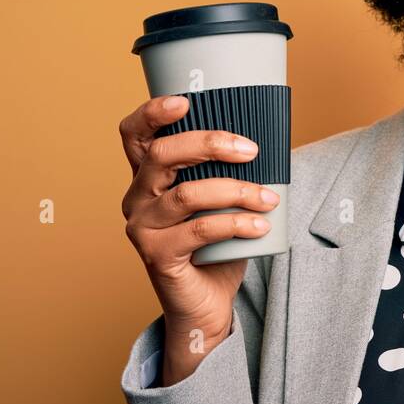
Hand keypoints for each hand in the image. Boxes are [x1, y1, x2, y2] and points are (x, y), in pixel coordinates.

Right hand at [119, 94, 276, 382]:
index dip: (153, 112)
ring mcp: (142, 228)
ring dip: (236, 191)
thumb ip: (227, 171)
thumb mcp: (220, 200)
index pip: (134, 135)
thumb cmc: (216, 245)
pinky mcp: (157, 255)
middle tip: (251, 150)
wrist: (206, 303)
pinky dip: (236, 223)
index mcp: (146, 177)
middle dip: (210, 144)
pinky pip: (199, 230)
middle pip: (161, 155)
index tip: (185, 100)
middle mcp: (136, 198)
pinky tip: (261, 225)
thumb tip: (269, 137)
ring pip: (188, 194)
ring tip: (269, 198)